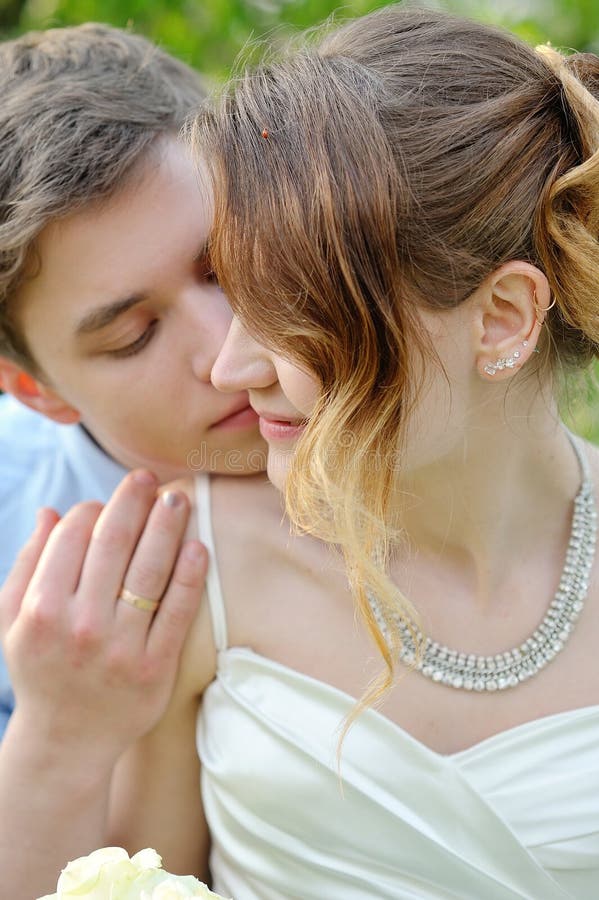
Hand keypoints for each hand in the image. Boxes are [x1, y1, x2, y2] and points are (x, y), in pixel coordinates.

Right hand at [0, 470, 205, 767]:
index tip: (106, 500)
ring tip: (179, 498)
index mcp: (40, 610)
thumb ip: (26, 565)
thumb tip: (52, 511)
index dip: (92, 509)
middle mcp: (79, 626)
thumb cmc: (41, 670)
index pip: (72, 538)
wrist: (66, 743)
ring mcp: (120, 649)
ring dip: (167, 526)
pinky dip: (189, 576)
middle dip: (133, 502)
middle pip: (114, 545)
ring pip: (149, 571)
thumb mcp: (13, 622)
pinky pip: (176, 612)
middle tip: (149, 477)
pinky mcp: (155, 668)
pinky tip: (198, 547)